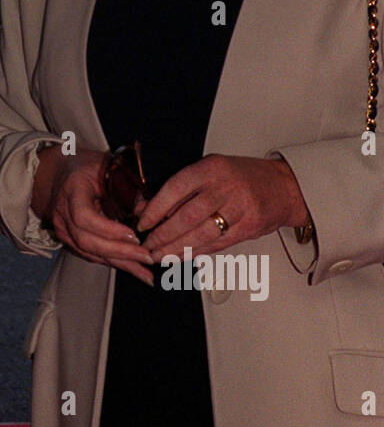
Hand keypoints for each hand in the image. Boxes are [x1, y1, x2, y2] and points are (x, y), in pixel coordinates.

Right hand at [32, 146, 154, 284]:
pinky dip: (113, 262)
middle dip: (119, 252)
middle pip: (87, 240)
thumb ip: (126, 187)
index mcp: (72, 190)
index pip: (84, 217)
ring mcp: (63, 229)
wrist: (58, 173)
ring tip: (145, 272)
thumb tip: (149, 211)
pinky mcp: (69, 239)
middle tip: (147, 257)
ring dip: (119, 263)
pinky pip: (91, 254)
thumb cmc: (86, 167)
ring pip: (89, 252)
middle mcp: (63, 213)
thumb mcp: (106, 167)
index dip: (108, 229)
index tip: (133, 235)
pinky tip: (134, 268)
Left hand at [138, 154, 309, 259]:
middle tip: (147, 246)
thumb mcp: (210, 172)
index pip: (176, 188)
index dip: (156, 208)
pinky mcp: (249, 227)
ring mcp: (240, 208)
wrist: (283, 186)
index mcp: (211, 168)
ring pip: (202, 234)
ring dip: (177, 248)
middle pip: (188, 215)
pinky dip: (196, 253)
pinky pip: (218, 244)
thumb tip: (144, 208)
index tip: (142, 223)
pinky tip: (181, 257)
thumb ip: (179, 190)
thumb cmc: (240, 178)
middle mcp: (225, 187)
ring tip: (159, 256)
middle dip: (163, 235)